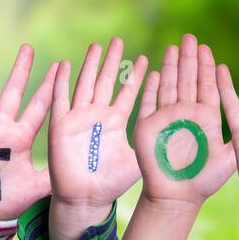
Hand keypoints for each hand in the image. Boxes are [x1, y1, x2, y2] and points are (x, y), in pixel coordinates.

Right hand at [0, 45, 57, 220]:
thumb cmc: (8, 201)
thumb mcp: (37, 187)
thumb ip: (55, 175)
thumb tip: (81, 170)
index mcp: (21, 137)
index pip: (38, 107)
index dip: (48, 88)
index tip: (59, 66)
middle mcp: (2, 130)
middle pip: (12, 93)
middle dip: (20, 70)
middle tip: (28, 47)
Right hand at [47, 38, 146, 239]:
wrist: (85, 198)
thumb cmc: (112, 184)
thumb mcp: (138, 160)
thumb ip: (153, 143)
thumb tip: (179, 134)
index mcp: (116, 121)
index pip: (127, 92)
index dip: (136, 76)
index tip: (146, 58)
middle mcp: (97, 115)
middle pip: (105, 81)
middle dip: (112, 61)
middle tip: (119, 40)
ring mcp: (78, 118)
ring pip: (84, 84)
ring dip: (89, 65)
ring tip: (96, 46)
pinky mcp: (60, 126)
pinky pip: (59, 100)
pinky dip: (59, 82)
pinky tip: (62, 65)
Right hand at [132, 34, 234, 206]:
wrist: (175, 198)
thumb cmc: (204, 182)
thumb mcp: (232, 158)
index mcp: (206, 117)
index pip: (207, 85)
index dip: (206, 66)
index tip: (207, 47)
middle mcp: (186, 114)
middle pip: (187, 80)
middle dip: (188, 58)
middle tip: (190, 37)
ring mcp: (165, 119)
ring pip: (168, 86)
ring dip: (170, 66)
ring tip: (173, 47)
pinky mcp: (147, 127)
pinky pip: (147, 102)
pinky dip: (150, 87)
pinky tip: (152, 71)